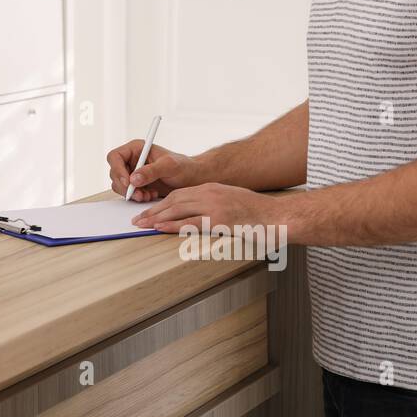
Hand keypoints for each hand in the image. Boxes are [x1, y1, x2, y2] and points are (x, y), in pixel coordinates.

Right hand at [106, 139, 200, 201]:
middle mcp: (132, 160)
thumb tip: (134, 178)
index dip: (117, 170)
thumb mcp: (169, 166)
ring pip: (120, 185)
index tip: (127, 183)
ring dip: (132, 194)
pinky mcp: (137, 185)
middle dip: (125, 186)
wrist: (192, 179)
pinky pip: (129, 194)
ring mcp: (133, 173)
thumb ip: (151, 171)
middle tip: (138, 195)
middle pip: (115, 173)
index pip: (115, 157)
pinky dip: (137, 198)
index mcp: (136, 149)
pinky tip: (150, 196)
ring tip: (147, 196)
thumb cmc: (184, 167)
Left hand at [130, 182, 285, 232]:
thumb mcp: (233, 202)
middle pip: (173, 200)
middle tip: (137, 219)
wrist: (279, 216)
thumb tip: (199, 217)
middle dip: (153, 210)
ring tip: (141, 225)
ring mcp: (214, 206)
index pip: (179, 194)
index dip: (161, 203)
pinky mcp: (219, 220)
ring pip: (177, 209)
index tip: (149, 211)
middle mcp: (210, 193)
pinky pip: (190, 222)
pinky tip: (159, 228)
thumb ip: (215, 206)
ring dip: (156, 217)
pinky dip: (172, 225)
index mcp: (212, 188)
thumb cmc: (259, 214)